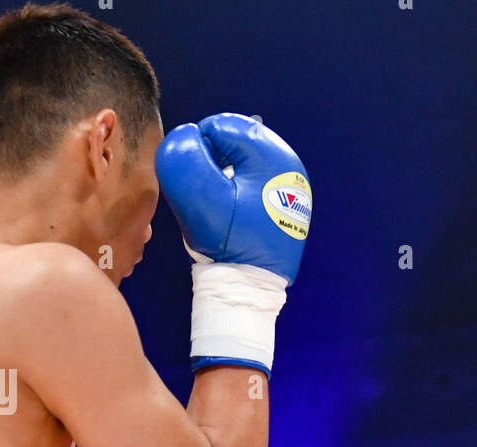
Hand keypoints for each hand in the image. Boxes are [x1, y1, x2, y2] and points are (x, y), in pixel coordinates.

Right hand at [156, 113, 310, 374]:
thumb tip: (186, 136)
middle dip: (212, 165)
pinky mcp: (286, 205)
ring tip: (218, 208)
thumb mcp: (201, 197)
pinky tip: (231, 217)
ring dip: (222, 179)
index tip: (195, 181)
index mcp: (275, 156)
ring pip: (241, 165)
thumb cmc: (230, 242)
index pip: (221, 127)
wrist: (252, 289)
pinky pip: (251, 185)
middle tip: (206, 197)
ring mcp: (291, 187)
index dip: (198, 150)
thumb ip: (186, 158)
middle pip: (234, 145)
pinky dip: (235, 194)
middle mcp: (289, 166)